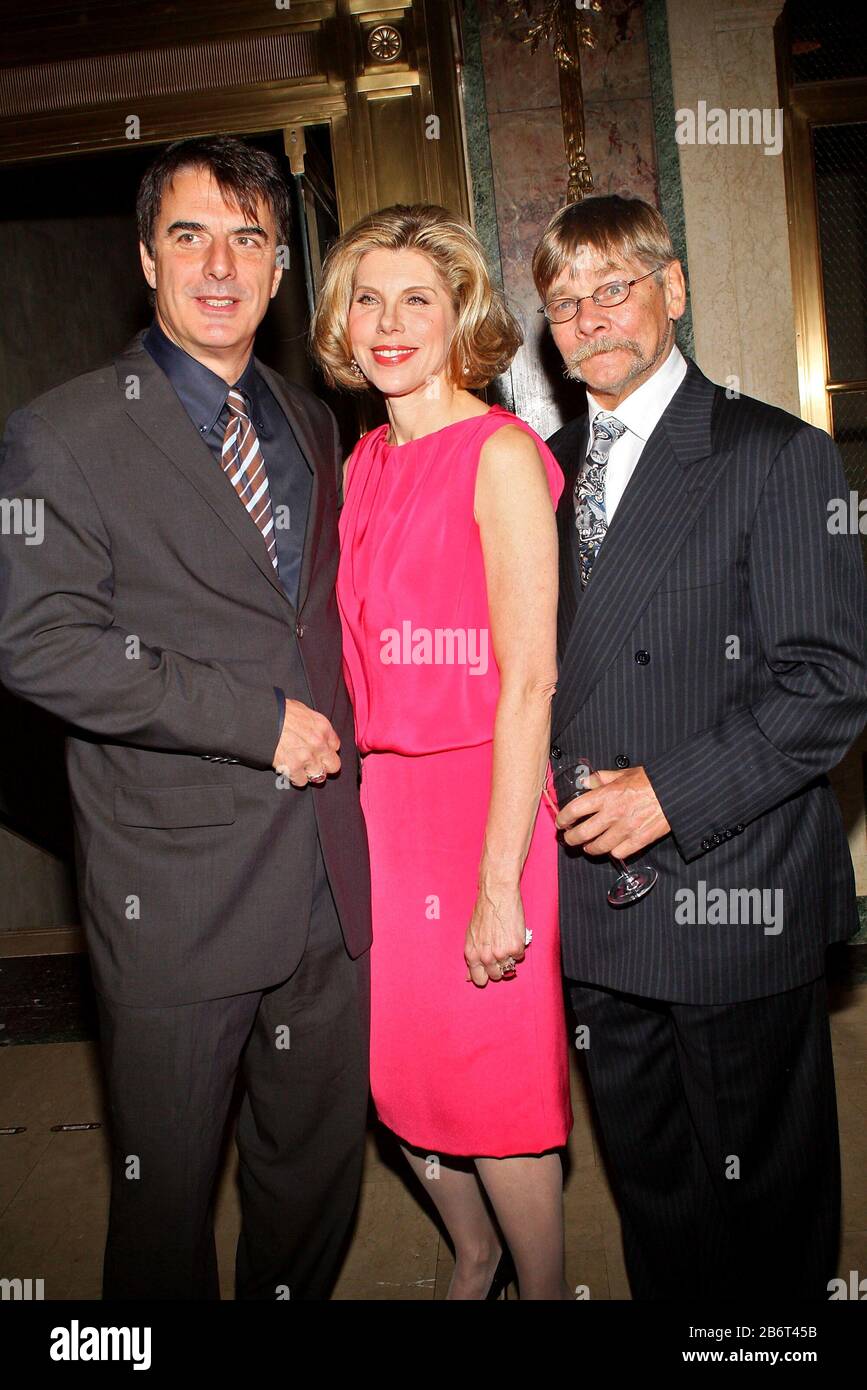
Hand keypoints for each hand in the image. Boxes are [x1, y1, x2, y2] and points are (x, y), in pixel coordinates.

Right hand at [272, 700, 340, 786]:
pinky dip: (296, 778)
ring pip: (319, 776)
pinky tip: (290, 770)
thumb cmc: (280, 711)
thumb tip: (313, 732)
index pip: (335, 746)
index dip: (327, 750)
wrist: (263, 718)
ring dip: (310, 773)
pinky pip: (301, 781)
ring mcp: (307, 757)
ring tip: (301, 768)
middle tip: (314, 764)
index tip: (320, 752)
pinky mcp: (293, 767)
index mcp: (323, 727)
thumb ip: (313, 725)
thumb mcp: (303, 711)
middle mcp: (319, 744)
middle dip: (325, 766)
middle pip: (334, 765)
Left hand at [464, 882, 526, 987]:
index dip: (485, 975)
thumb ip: (472, 956)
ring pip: (508, 968)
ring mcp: (501, 954)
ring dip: (509, 958)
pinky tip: (513, 935)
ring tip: (506, 941)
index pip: (478, 979)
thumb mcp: (471, 935)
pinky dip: (518, 948)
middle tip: (500, 951)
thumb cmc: (484, 911)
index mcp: (472, 954)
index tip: (489, 969)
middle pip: (495, 976)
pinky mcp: (515, 948)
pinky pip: (519, 956)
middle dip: (498, 966)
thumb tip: (469, 976)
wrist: (497, 895)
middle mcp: (486, 957)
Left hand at [555, 766, 669, 858]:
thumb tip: (586, 782)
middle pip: (581, 834)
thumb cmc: (652, 781)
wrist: (676, 792)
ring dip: (590, 848)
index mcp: (606, 795)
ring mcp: (626, 829)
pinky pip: (618, 853)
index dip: (563, 818)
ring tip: (588, 846)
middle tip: (570, 838)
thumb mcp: (624, 773)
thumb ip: (602, 778)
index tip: (561, 822)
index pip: (575, 810)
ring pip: (598, 847)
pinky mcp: (639, 840)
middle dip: (571, 839)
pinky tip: (612, 847)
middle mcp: (613, 814)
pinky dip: (613, 852)